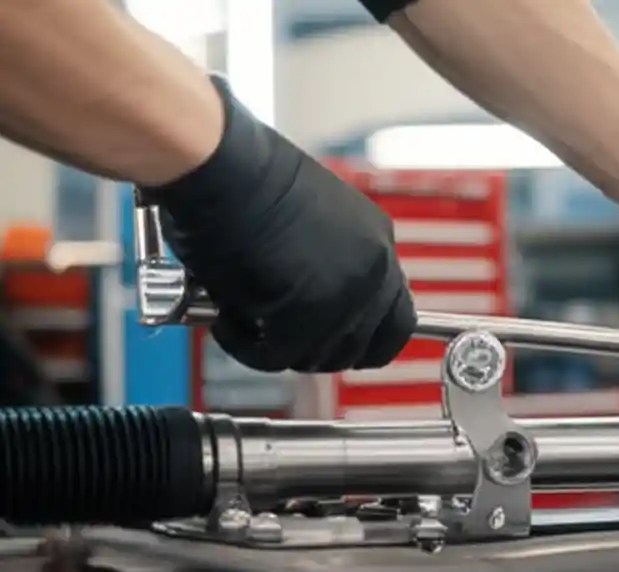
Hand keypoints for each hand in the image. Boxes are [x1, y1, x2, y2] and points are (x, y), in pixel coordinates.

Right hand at [147, 76, 414, 372]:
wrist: (216, 162)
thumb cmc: (241, 180)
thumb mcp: (310, 226)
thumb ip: (326, 270)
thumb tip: (313, 318)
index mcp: (376, 241)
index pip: (396, 319)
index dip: (362, 340)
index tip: (329, 343)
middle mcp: (374, 266)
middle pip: (370, 346)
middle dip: (322, 352)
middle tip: (279, 340)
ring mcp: (348, 290)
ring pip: (322, 356)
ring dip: (280, 350)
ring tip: (243, 320)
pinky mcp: (310, 309)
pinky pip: (279, 355)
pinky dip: (247, 347)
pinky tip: (227, 322)